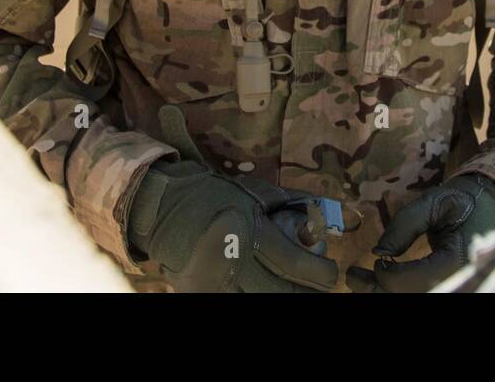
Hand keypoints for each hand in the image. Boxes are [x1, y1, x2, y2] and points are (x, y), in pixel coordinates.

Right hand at [128, 160, 338, 291]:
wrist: (164, 209)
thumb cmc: (215, 196)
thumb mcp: (256, 194)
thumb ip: (292, 206)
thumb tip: (329, 219)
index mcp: (248, 231)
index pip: (295, 263)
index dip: (320, 272)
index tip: (331, 272)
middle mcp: (232, 260)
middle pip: (280, 291)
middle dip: (305, 292)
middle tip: (317, 287)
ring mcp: (213, 282)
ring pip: (258, 301)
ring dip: (282, 296)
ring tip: (294, 288)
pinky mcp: (199, 294)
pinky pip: (234, 300)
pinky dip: (253, 295)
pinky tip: (264, 287)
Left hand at [346, 174, 494, 292]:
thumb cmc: (466, 199)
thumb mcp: (434, 202)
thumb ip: (404, 225)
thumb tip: (379, 252)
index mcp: (456, 260)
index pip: (411, 281)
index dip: (386, 276)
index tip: (374, 260)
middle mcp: (460, 278)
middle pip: (411, 296)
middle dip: (378, 290)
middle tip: (353, 277)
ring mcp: (460, 282)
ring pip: (417, 297)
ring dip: (388, 291)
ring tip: (364, 280)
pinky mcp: (456, 282)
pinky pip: (426, 290)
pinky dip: (403, 288)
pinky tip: (387, 280)